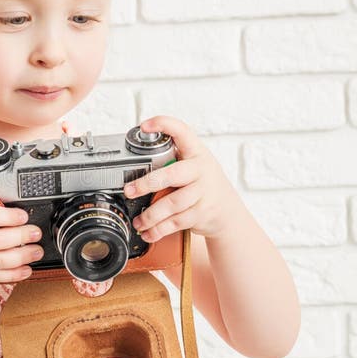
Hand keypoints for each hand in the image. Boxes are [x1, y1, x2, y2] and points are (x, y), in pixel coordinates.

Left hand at [123, 115, 238, 241]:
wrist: (228, 211)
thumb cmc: (202, 183)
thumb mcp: (193, 165)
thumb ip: (172, 160)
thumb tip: (133, 166)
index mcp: (196, 152)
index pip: (181, 131)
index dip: (163, 124)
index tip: (145, 126)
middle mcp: (201, 169)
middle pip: (171, 174)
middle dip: (147, 184)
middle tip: (129, 190)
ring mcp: (203, 191)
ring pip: (171, 203)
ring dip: (150, 214)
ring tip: (138, 220)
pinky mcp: (202, 212)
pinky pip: (176, 222)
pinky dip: (160, 229)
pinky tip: (149, 232)